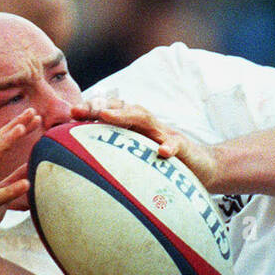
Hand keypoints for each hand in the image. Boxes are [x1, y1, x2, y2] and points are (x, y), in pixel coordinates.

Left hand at [71, 98, 220, 191]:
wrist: (203, 168)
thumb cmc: (163, 166)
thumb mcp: (137, 159)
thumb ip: (116, 157)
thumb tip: (80, 167)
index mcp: (135, 128)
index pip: (112, 111)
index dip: (92, 109)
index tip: (71, 114)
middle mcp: (149, 126)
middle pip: (124, 108)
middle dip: (103, 106)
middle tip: (83, 110)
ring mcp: (166, 135)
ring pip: (146, 119)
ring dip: (126, 115)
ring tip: (108, 116)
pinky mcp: (184, 149)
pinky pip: (176, 146)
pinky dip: (169, 147)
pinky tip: (162, 151)